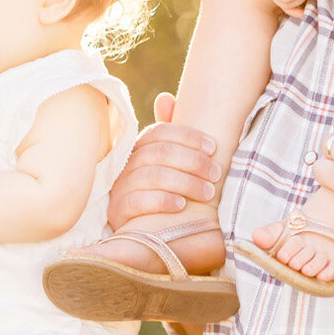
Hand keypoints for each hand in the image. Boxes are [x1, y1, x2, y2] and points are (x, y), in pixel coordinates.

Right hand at [105, 94, 221, 229]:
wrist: (150, 236)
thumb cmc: (167, 192)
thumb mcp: (174, 164)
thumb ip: (174, 135)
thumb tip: (165, 98)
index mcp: (139, 148)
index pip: (159, 132)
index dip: (188, 136)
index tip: (213, 147)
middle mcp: (126, 164)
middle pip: (159, 153)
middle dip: (192, 161)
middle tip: (216, 173)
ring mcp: (119, 187)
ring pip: (152, 176)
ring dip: (185, 182)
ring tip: (208, 193)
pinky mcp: (117, 212)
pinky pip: (138, 201)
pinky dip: (162, 201)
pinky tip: (181, 206)